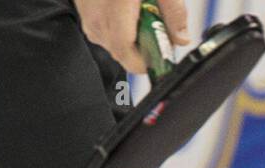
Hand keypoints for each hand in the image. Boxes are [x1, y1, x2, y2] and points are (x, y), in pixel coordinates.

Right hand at [75, 0, 190, 74]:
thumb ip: (173, 13)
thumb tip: (181, 39)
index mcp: (115, 10)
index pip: (128, 56)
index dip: (148, 62)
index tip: (162, 55)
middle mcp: (96, 15)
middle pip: (121, 53)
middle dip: (142, 48)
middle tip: (155, 28)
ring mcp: (86, 13)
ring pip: (111, 42)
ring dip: (130, 37)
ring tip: (141, 13)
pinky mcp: (83, 8)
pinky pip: (101, 28)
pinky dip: (118, 25)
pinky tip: (128, 8)